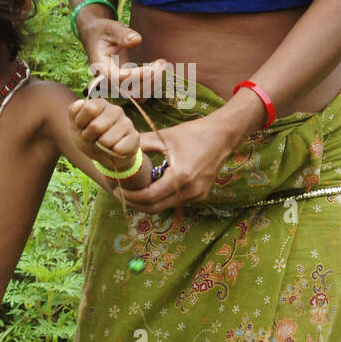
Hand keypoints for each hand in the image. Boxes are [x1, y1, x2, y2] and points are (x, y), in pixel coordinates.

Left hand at [68, 97, 140, 172]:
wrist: (104, 155)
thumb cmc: (89, 137)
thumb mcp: (76, 126)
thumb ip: (73, 112)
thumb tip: (80, 102)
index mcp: (101, 104)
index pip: (89, 109)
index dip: (80, 123)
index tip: (81, 127)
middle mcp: (116, 110)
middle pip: (96, 126)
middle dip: (89, 137)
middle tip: (92, 138)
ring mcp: (127, 123)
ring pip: (106, 140)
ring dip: (100, 147)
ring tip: (103, 144)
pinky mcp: (134, 137)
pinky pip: (118, 149)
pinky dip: (111, 153)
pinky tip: (114, 150)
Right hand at [82, 17, 169, 99]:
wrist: (96, 36)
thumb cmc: (102, 31)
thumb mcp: (110, 27)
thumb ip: (122, 34)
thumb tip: (137, 40)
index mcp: (101, 67)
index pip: (118, 78)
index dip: (136, 76)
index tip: (152, 68)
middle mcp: (108, 80)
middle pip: (129, 91)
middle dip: (148, 81)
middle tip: (162, 64)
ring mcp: (117, 84)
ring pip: (137, 95)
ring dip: (153, 84)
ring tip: (163, 64)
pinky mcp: (125, 84)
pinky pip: (140, 92)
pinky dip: (152, 84)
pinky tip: (159, 67)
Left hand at [118, 114, 237, 213]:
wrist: (223, 135)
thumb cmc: (194, 133)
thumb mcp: (164, 136)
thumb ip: (141, 143)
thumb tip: (119, 149)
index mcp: (180, 176)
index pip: (149, 196)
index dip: (130, 196)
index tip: (117, 190)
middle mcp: (190, 190)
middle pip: (155, 208)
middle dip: (135, 203)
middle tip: (120, 194)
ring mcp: (197, 195)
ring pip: (165, 206)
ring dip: (147, 202)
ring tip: (132, 191)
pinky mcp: (200, 195)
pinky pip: (175, 201)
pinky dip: (161, 198)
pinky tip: (150, 188)